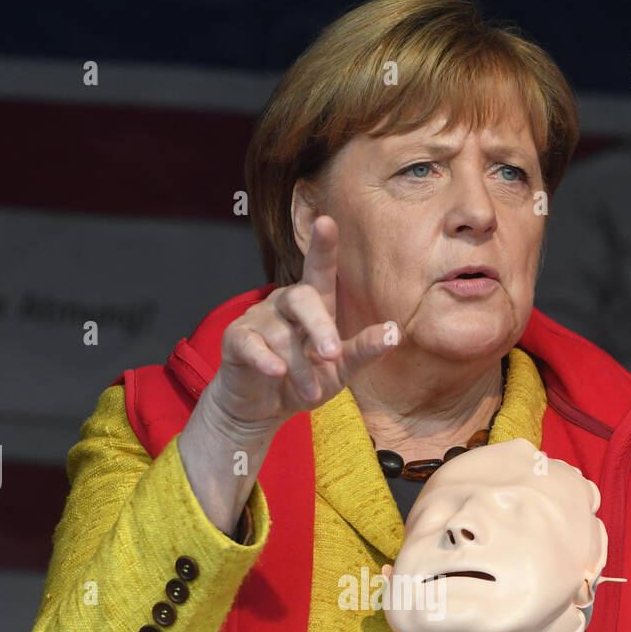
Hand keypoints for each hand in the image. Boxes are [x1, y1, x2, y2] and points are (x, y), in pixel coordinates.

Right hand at [204, 214, 397, 433]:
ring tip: (311, 393)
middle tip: (331, 356)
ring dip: (299, 368)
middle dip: (319, 327)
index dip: (322, 246)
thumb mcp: (340, 369)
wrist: (263, 409)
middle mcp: (285, 303)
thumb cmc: (305, 381)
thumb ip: (364, 350)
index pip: (319, 270)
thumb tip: (394, 332)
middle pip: (302, 298)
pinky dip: (265, 359)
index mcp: (314, 304)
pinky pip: (251, 343)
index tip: (326, 221)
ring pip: (281, 334)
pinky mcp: (236, 338)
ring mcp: (258, 318)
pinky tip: (276, 373)